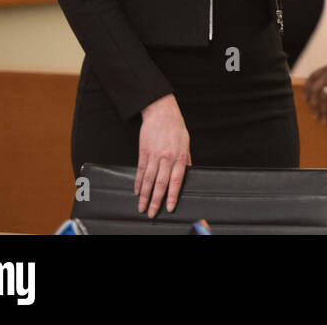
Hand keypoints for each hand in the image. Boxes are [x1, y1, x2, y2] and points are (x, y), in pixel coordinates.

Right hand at [136, 94, 190, 218]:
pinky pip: (140, 171)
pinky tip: (137, 192)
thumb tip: (188, 173)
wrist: (161, 113)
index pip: (176, 180)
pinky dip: (138, 183)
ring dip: (145, 196)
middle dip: (156, 201)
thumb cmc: (175, 127)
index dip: (172, 195)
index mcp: (179, 156)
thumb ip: (186, 159)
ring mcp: (154, 155)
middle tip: (152, 213)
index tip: (169, 208)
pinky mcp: (143, 152)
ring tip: (142, 207)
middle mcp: (167, 158)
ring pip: (149, 180)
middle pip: (161, 184)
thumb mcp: (186, 142)